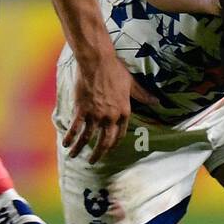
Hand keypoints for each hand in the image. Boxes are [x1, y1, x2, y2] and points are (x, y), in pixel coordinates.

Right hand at [63, 50, 155, 164]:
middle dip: (98, 153)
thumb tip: (158, 101)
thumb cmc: (116, 70)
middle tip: (93, 161)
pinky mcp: (82, 110)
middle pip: (104, 141)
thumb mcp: (132, 84)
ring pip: (87, 138)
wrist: (98, 62)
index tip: (108, 149)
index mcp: (124, 112)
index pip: (120, 134)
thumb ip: (143, 95)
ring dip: (80, 149)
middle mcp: (110, 117)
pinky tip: (66, 143)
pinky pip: (75, 128)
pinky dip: (70, 137)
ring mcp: (95, 115)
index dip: (113, 144)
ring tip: (74, 156)